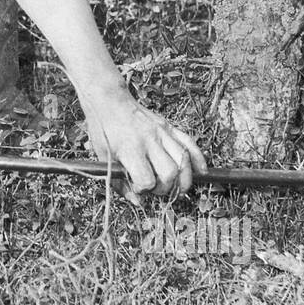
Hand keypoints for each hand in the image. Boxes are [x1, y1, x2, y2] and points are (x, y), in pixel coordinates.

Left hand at [81, 88, 206, 198]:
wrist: (109, 101)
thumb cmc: (103, 131)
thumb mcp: (103, 158)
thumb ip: (119, 183)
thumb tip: (138, 203)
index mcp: (130, 149)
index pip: (147, 180)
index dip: (143, 190)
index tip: (138, 187)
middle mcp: (149, 141)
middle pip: (170, 173)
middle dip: (165, 188)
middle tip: (156, 188)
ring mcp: (162, 132)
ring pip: (184, 161)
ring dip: (183, 179)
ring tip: (176, 187)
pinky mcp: (169, 127)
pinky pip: (190, 144)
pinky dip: (199, 160)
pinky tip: (200, 172)